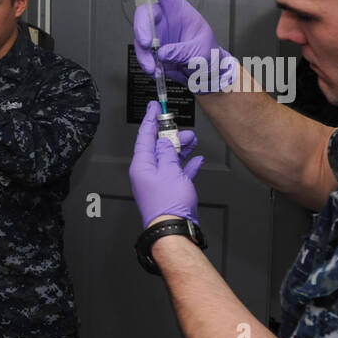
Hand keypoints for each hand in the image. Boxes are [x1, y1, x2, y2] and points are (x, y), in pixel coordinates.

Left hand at [129, 101, 204, 226]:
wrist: (173, 229)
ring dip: (181, 148)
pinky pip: (178, 173)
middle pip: (158, 147)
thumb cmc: (168, 205)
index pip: (145, 137)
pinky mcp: (169, 191)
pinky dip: (187, 165)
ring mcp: (157, 183)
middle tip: (181, 128)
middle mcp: (147, 173)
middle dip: (171, 135)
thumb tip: (165, 141)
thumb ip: (167, 152)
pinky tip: (196, 160)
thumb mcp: (170, 170)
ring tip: (192, 140)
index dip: (150, 120)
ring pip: (169, 158)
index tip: (154, 107)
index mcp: (142, 166)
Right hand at [132, 0, 235, 93]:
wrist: (206, 71)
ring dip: (144, 54)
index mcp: (179, 11)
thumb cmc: (208, 53)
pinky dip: (147, 64)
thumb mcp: (201, 50)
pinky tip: (156, 70)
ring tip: (154, 67)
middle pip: (145, 16)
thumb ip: (182, 51)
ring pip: (140, 39)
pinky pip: (143, 54)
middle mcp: (165, 21)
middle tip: (146, 44)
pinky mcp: (153, 50)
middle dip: (141, 29)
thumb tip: (163, 53)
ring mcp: (157, 36)